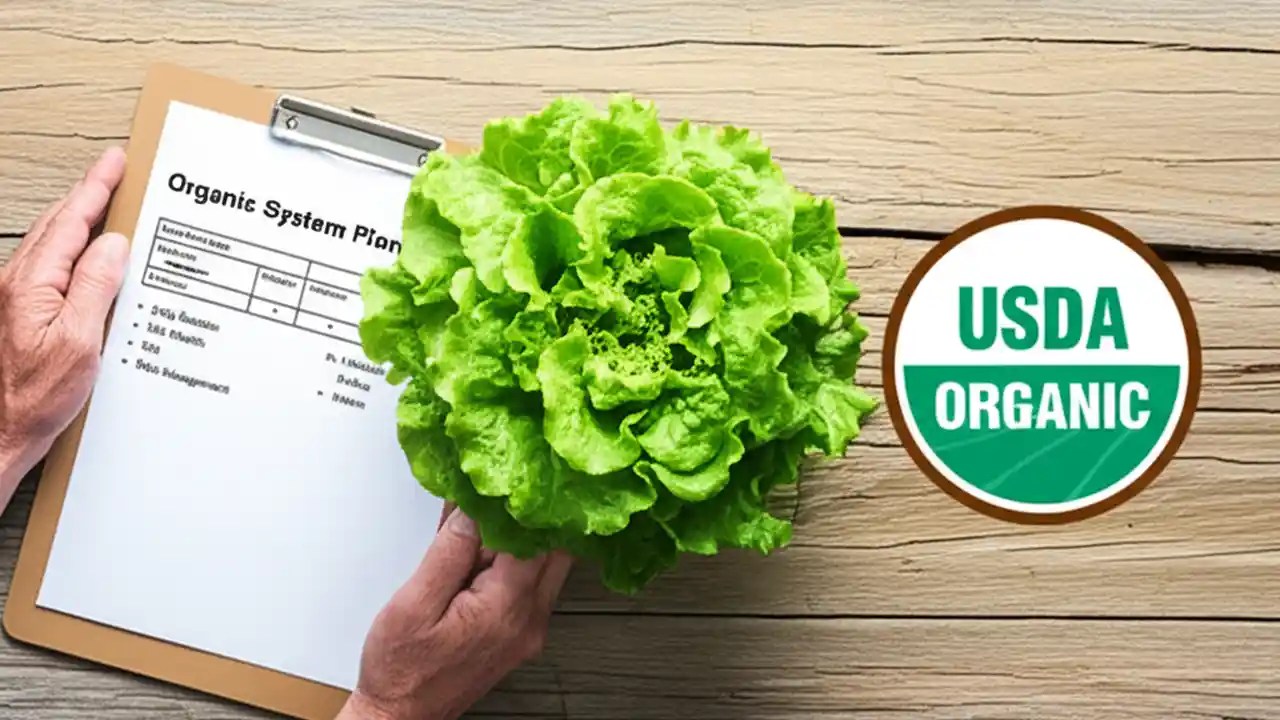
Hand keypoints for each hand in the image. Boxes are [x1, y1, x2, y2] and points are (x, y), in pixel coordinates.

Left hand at [0, 148, 129, 503]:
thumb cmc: (34, 398)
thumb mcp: (80, 341)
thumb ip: (96, 286)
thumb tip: (112, 245)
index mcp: (33, 283)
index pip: (71, 222)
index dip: (95, 188)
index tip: (113, 163)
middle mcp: (17, 284)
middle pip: (56, 225)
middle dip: (86, 194)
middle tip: (111, 173)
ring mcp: (14, 298)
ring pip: (49, 243)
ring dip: (76, 219)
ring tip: (100, 204)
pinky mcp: (17, 315)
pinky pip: (48, 266)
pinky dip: (70, 248)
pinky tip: (83, 255)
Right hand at [337, 507, 572, 719]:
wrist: (402, 717)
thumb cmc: (401, 669)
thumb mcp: (414, 605)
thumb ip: (448, 553)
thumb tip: (473, 511)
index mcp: (505, 608)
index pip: (537, 539)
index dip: (521, 506)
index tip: (507, 477)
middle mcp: (529, 619)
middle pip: (556, 550)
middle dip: (533, 518)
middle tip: (504, 491)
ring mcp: (529, 628)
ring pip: (548, 565)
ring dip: (524, 538)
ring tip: (486, 515)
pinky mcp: (521, 633)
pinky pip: (531, 583)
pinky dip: (514, 560)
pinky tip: (482, 546)